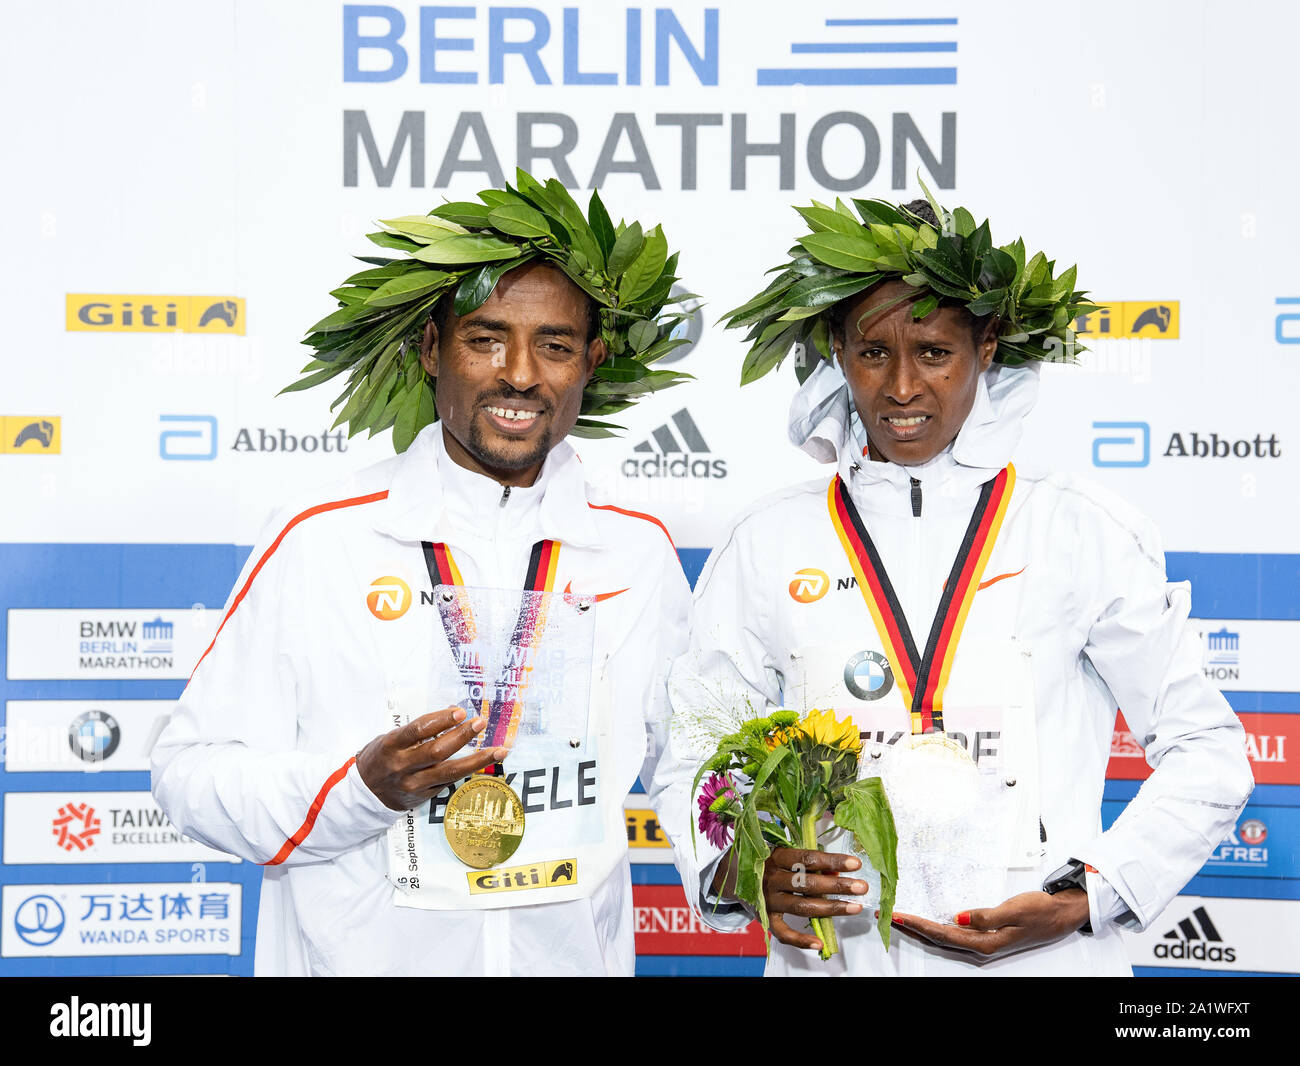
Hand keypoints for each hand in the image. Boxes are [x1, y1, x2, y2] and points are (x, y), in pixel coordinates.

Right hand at [357, 707, 507, 810]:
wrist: (365, 793)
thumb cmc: (381, 757)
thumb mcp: (392, 738)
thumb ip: (420, 728)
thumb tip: (454, 712)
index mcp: (390, 746)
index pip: (418, 730)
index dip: (440, 720)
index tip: (460, 712)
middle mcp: (402, 766)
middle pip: (436, 751)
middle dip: (462, 736)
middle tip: (480, 723)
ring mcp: (413, 784)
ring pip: (449, 771)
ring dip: (477, 760)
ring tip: (499, 750)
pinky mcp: (423, 797)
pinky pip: (449, 781)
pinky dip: (467, 770)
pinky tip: (484, 762)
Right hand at [713, 846, 869, 952]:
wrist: (732, 876)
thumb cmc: (765, 861)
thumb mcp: (781, 853)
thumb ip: (806, 862)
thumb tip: (836, 870)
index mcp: (775, 857)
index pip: (807, 859)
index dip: (832, 860)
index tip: (855, 863)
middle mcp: (770, 878)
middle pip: (809, 883)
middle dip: (838, 885)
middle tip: (862, 887)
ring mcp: (767, 900)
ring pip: (803, 907)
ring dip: (831, 908)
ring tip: (855, 907)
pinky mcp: (765, 918)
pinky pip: (783, 933)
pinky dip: (800, 941)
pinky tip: (819, 944)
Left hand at [888, 888, 1089, 959]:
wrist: (1060, 915)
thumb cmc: (1039, 911)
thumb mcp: (1013, 910)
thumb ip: (984, 916)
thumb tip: (956, 917)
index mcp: (984, 942)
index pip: (941, 934)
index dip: (916, 925)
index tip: (896, 915)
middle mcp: (979, 946)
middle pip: (936, 938)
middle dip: (910, 927)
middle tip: (886, 915)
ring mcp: (981, 942)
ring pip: (941, 937)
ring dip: (919, 928)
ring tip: (898, 917)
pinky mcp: (983, 935)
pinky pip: (951, 933)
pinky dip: (934, 926)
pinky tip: (924, 921)